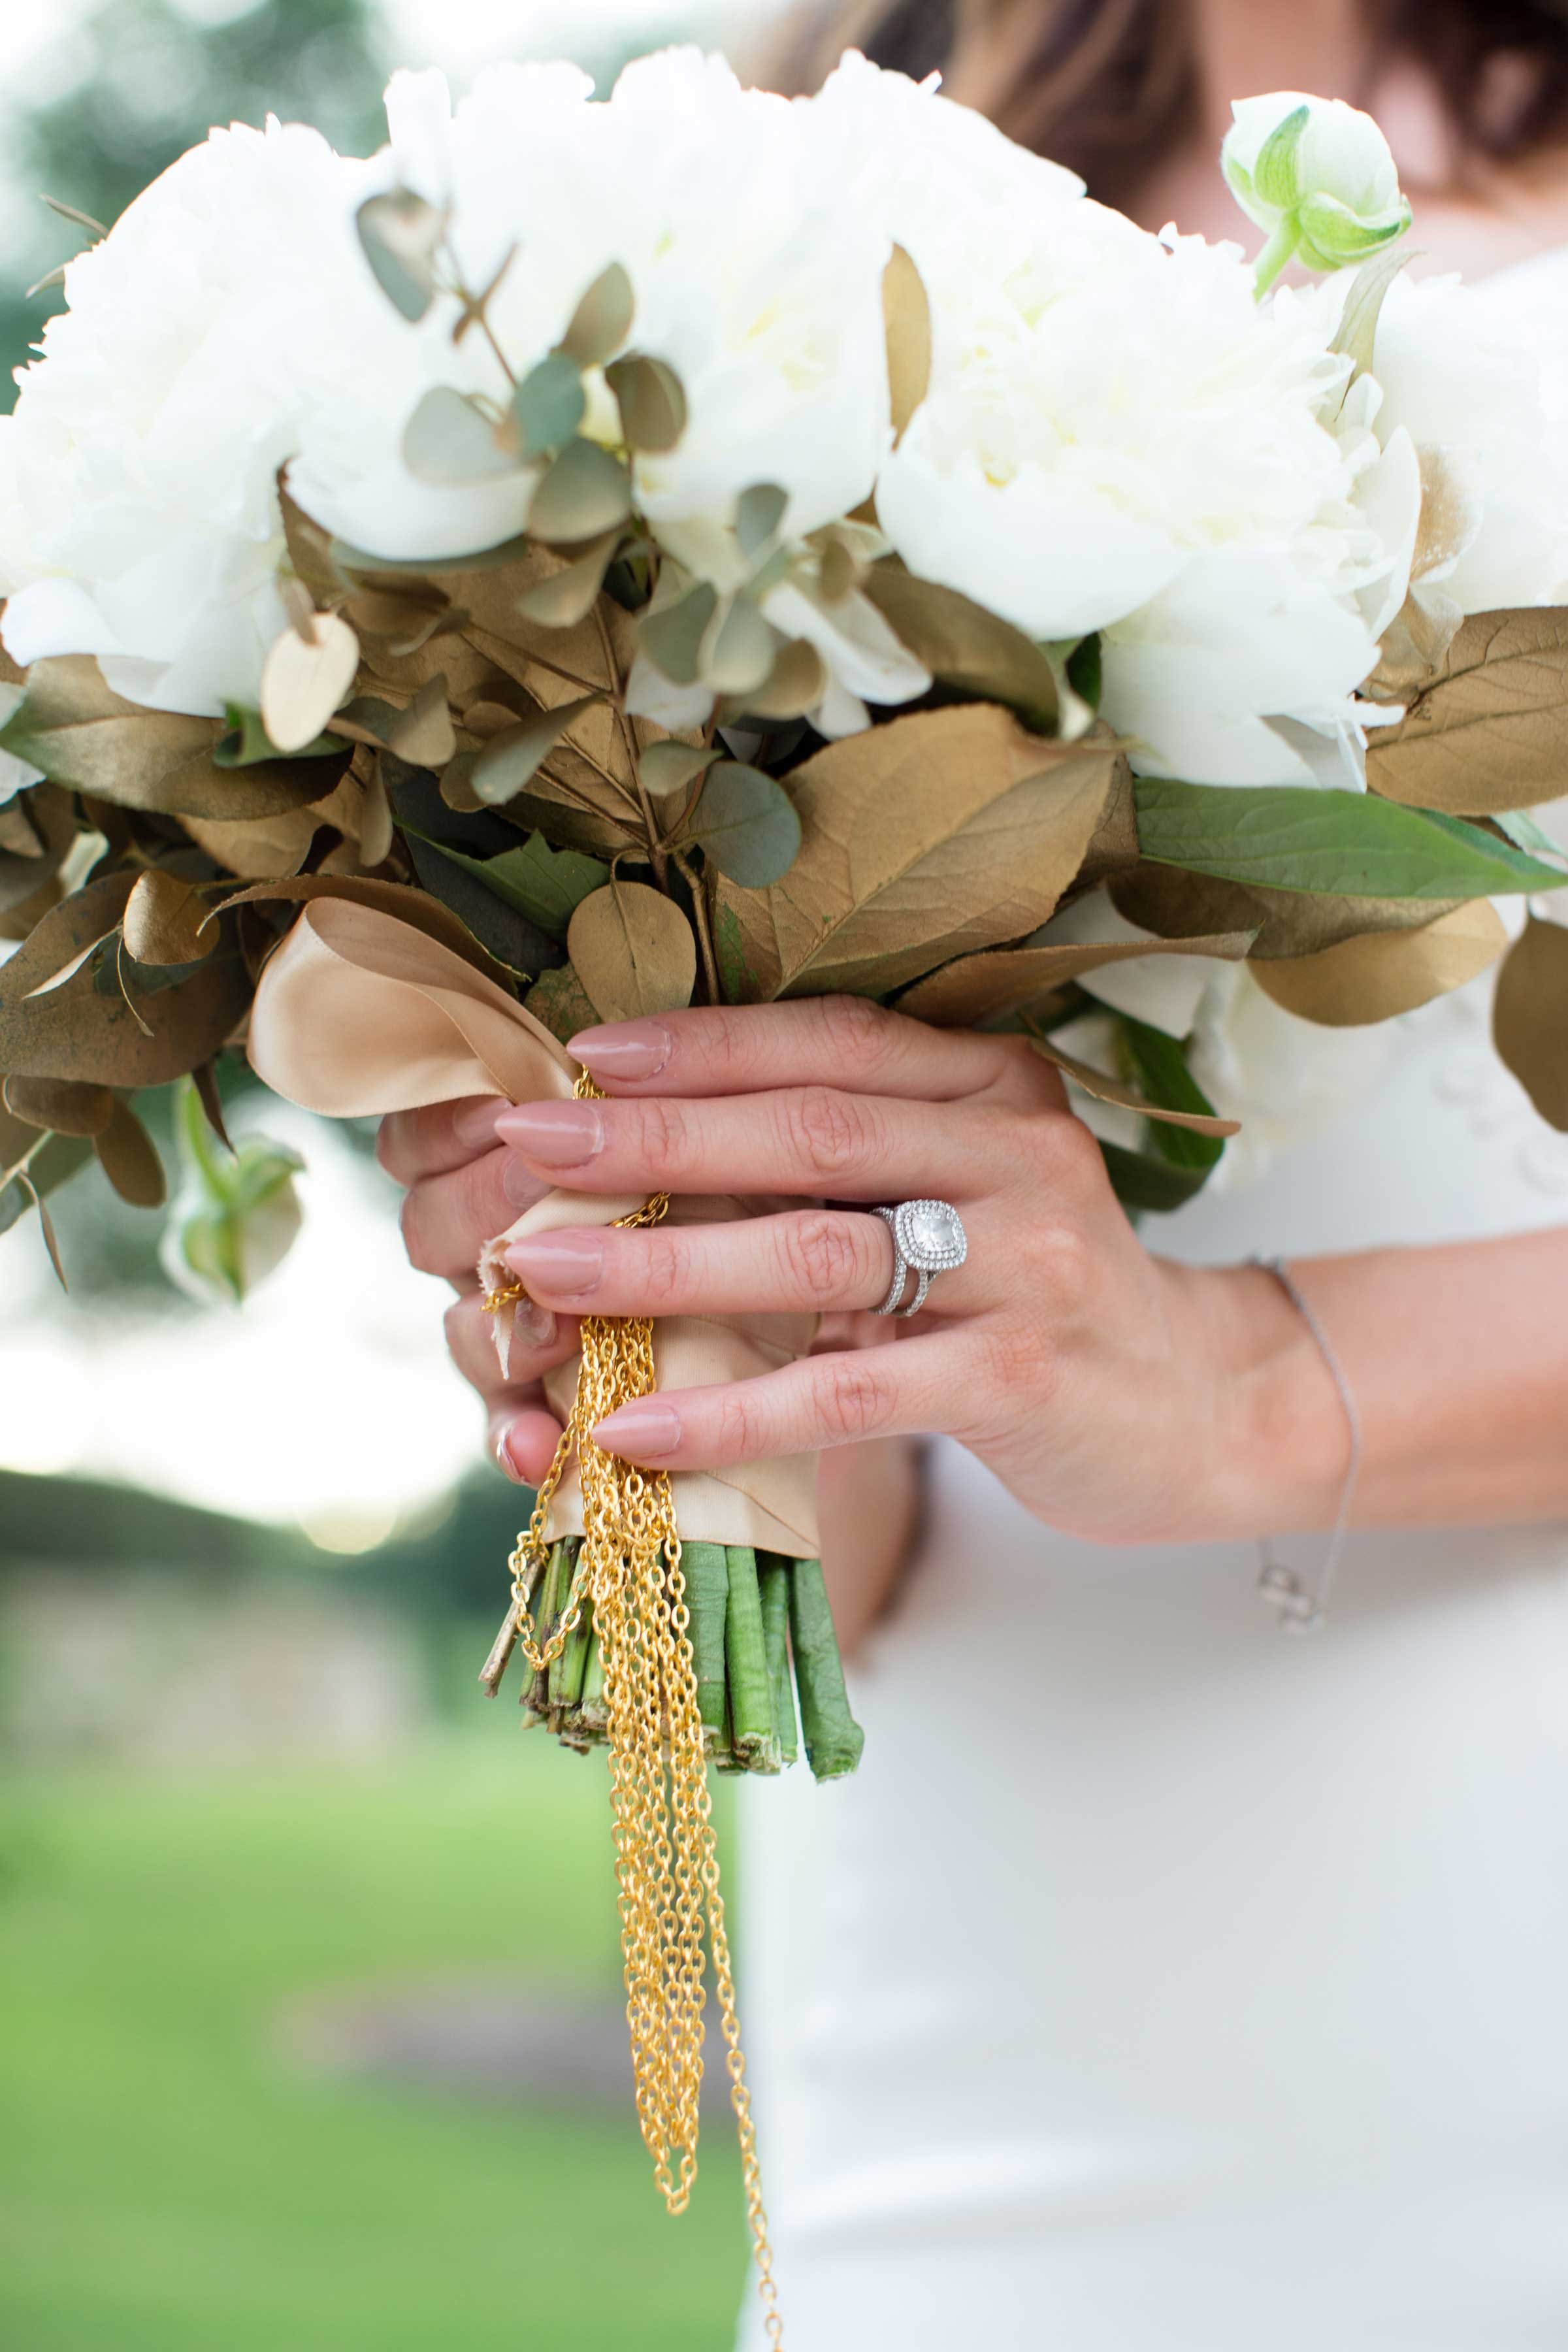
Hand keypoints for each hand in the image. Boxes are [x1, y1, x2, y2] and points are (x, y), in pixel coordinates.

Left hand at [379, 997, 1348, 1545]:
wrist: (1200, 1407)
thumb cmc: (1040, 1296)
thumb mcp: (965, 1195)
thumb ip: (854, 1162)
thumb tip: (655, 1152)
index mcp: (993, 1082)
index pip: (829, 1039)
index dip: (699, 1043)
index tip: (576, 1056)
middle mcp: (1017, 1149)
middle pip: (808, 1129)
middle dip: (652, 1137)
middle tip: (527, 1146)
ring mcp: (1030, 1260)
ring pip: (819, 1248)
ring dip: (665, 1263)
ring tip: (542, 1274)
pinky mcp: (1025, 1375)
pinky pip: (854, 1392)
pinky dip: (737, 1411)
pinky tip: (641, 1430)